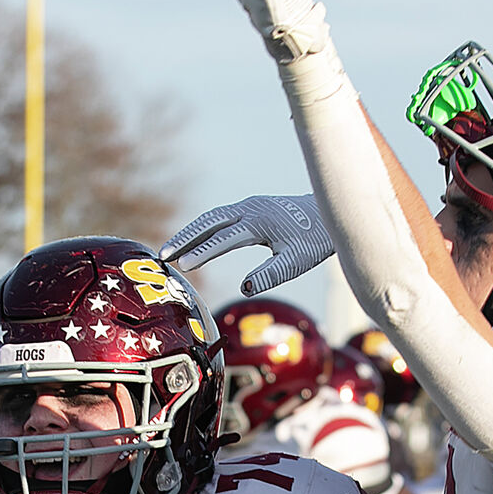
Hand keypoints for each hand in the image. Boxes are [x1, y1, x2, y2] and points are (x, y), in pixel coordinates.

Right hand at [162, 194, 335, 294]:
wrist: (330, 214)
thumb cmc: (315, 240)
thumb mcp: (297, 261)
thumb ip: (272, 274)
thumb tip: (245, 288)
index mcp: (259, 222)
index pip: (224, 239)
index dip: (202, 252)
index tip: (182, 265)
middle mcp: (250, 209)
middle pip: (209, 223)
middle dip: (184, 239)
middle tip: (162, 256)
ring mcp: (249, 206)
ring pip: (211, 218)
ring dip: (189, 233)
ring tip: (169, 251)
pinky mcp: (250, 208)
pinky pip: (220, 217)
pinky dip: (202, 228)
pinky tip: (191, 241)